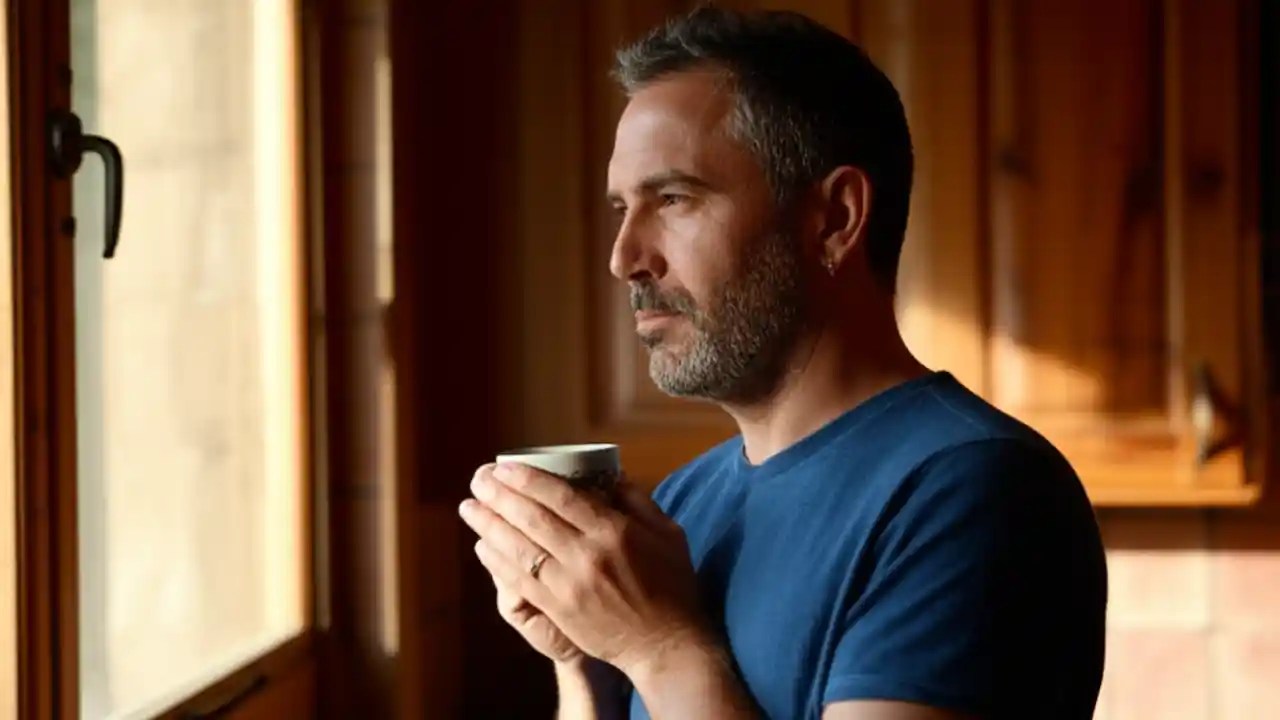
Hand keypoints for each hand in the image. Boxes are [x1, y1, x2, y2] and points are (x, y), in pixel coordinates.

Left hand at [458, 462, 713, 676]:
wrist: (667, 645)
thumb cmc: (672, 585)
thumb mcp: (668, 534)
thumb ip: (638, 501)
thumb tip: (610, 475)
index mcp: (614, 531)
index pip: (561, 497)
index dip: (528, 479)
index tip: (504, 467)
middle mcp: (587, 556)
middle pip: (533, 519)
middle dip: (499, 496)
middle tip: (477, 479)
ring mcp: (570, 585)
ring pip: (520, 549)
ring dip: (489, 526)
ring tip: (469, 508)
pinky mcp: (559, 610)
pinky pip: (520, 581)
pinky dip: (497, 562)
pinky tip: (483, 546)